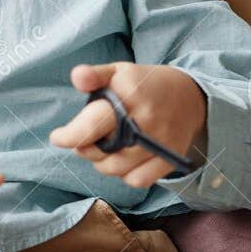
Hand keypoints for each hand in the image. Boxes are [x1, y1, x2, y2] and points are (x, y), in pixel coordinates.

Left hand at [49, 63, 206, 187]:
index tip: (58, 137)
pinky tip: (124, 159)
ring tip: (104, 147)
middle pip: (101, 151)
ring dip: (101, 162)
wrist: (192, 96)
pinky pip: (137, 180)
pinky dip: (125, 175)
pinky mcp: (170, 159)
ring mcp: (159, 143)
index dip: (70, 135)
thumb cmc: (146, 84)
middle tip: (86, 137)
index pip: (93, 124)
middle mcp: (145, 121)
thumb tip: (77, 77)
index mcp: (130, 95)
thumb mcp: (119, 71)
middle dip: (85, 147)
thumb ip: (94, 75)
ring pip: (115, 168)